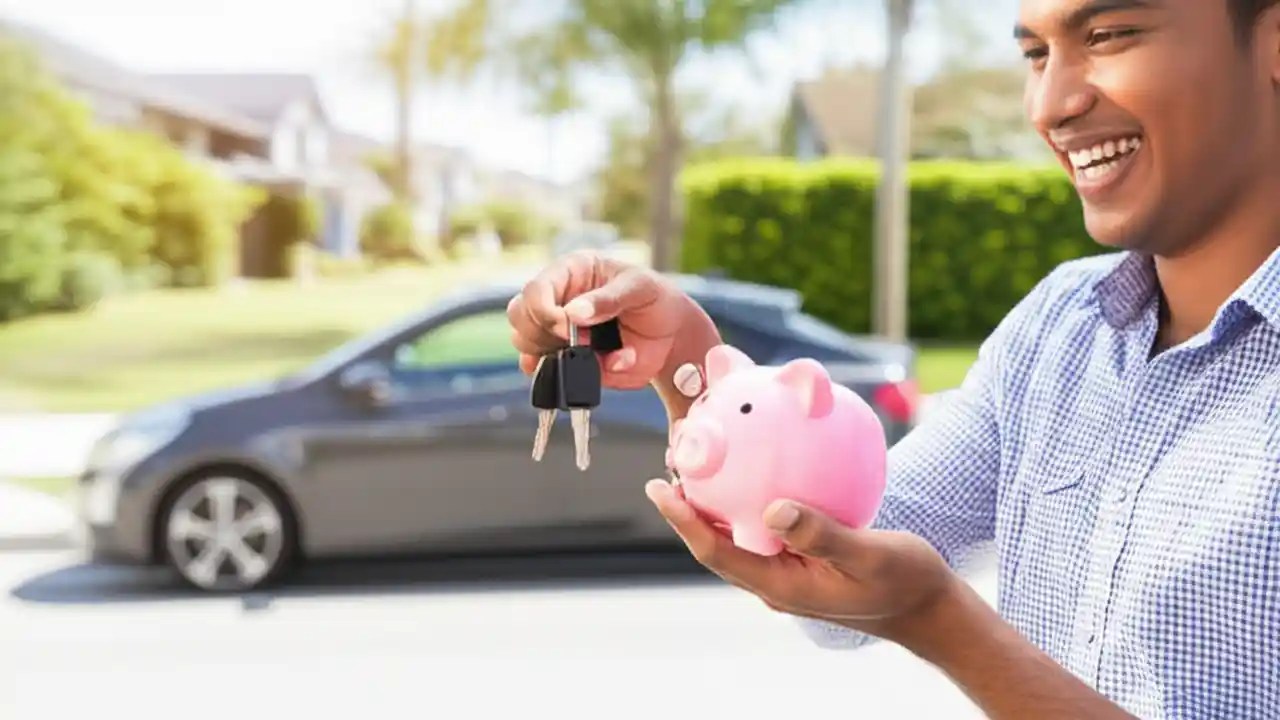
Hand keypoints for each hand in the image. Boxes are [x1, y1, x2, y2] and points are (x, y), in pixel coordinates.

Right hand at [507, 251, 698, 389]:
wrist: (671, 335)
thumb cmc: (654, 299)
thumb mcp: (638, 290)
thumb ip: (608, 300)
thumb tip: (574, 313)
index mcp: (571, 272)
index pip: (536, 289)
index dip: (544, 311)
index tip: (567, 328)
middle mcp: (557, 298)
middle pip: (519, 314)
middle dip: (541, 333)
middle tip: (575, 341)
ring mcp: (557, 329)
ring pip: (524, 340)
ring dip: (546, 352)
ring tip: (582, 351)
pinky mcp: (564, 355)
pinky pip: (541, 367)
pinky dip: (551, 373)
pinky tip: (569, 369)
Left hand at [644, 478, 960, 643]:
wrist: (928, 607)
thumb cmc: (906, 582)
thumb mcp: (871, 555)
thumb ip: (823, 535)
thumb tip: (774, 510)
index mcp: (780, 585)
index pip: (715, 551)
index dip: (682, 521)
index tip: (659, 487)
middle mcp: (774, 580)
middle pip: (714, 542)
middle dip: (686, 508)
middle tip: (670, 461)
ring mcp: (785, 572)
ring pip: (734, 535)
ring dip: (711, 504)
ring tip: (696, 462)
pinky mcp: (799, 560)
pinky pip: (761, 529)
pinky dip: (746, 501)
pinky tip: (752, 471)